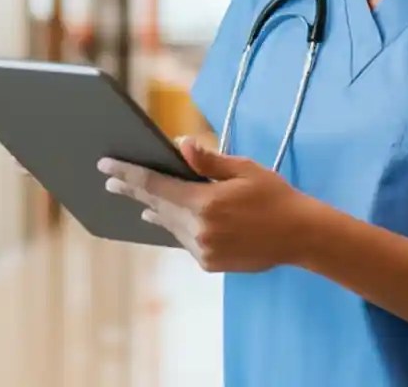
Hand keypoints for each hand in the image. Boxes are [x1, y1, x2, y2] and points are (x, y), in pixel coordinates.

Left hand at [98, 133, 318, 272]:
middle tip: (110, 182)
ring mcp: (203, 249)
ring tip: (137, 199)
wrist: (301, 236)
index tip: (106, 167)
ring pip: (169, 225)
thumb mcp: (245, 169)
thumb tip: (182, 145)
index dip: (128, 174)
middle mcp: (198, 229)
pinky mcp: (209, 263)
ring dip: (153, 209)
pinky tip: (166, 217)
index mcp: (204, 202)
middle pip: (155, 206)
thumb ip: (209, 160)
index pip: (155, 185)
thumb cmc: (275, 196)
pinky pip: (184, 240)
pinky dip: (176, 226)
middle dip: (132, 191)